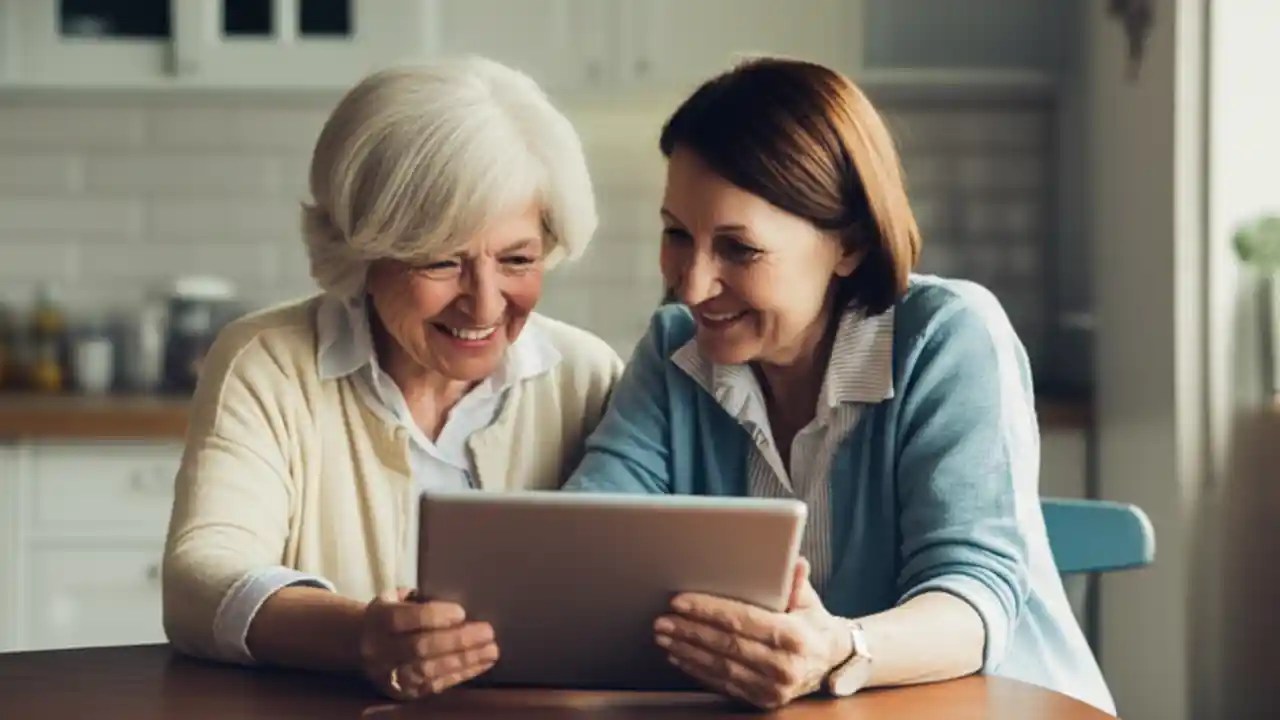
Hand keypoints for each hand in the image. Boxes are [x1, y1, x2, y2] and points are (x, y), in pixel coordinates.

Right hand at [359, 589, 498, 700]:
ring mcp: (390, 674)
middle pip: (420, 648)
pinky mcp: (402, 692)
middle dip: (457, 641)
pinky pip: (433, 685)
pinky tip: (481, 664)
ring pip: (428, 671)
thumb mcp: (396, 597)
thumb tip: (460, 596)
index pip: (404, 619)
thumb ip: (421, 598)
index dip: (434, 616)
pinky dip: (460, 674)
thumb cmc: (390, 613)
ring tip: (491, 650)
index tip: (462, 612)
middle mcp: (380, 650)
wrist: (359, 642)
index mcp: (378, 619)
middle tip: (487, 632)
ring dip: (464, 661)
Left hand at [654, 558, 851, 708]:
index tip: (680, 601)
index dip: (707, 610)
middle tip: (662, 620)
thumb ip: (796, 582)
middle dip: (689, 631)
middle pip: (726, 645)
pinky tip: (680, 657)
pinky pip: (723, 684)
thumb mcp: (809, 599)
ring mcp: (772, 688)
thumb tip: (793, 560)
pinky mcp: (763, 701)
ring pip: (720, 667)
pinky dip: (698, 670)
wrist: (831, 662)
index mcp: (793, 636)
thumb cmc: (813, 624)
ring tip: (664, 637)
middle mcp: (783, 666)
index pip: (742, 620)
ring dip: (687, 652)